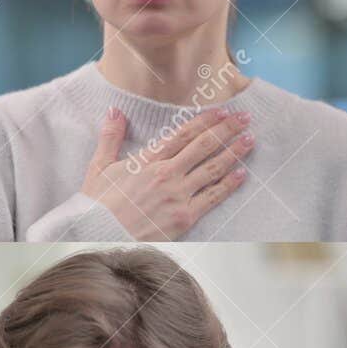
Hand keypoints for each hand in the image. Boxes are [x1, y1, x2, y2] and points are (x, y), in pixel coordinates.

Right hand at [80, 106, 254, 239]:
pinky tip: (242, 173)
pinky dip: (229, 184)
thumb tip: (115, 111)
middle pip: (203, 146)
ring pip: (212, 168)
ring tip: (249, 140)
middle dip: (226, 130)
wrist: (98, 236)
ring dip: (233, 152)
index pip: (183, 134)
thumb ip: (110, 137)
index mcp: (147, 160)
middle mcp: (166, 174)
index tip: (221, 111)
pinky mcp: (184, 217)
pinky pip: (212, 196)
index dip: (205, 120)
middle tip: (244, 118)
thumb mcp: (98, 167)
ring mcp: (177, 196)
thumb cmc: (96, 205)